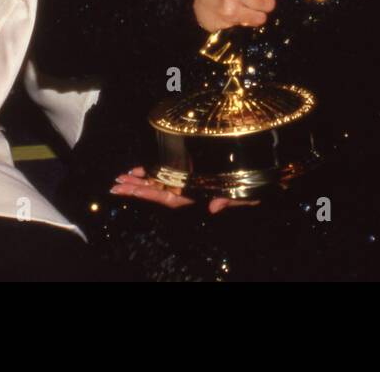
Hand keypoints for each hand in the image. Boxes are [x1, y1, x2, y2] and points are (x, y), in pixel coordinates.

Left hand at [110, 167, 258, 213]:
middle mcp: (191, 190)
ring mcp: (190, 181)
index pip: (169, 197)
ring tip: (120, 179)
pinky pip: (169, 173)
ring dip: (140, 181)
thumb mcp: (246, 195)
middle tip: (114, 186)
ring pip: (160, 183)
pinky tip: (140, 169)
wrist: (264, 172)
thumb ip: (229, 201)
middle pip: (158, 192)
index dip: (149, 193)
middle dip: (136, 189)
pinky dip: (153, 171)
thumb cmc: (255, 186)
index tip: (130, 189)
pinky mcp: (192, 171)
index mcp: (199, 196)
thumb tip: (214, 209)